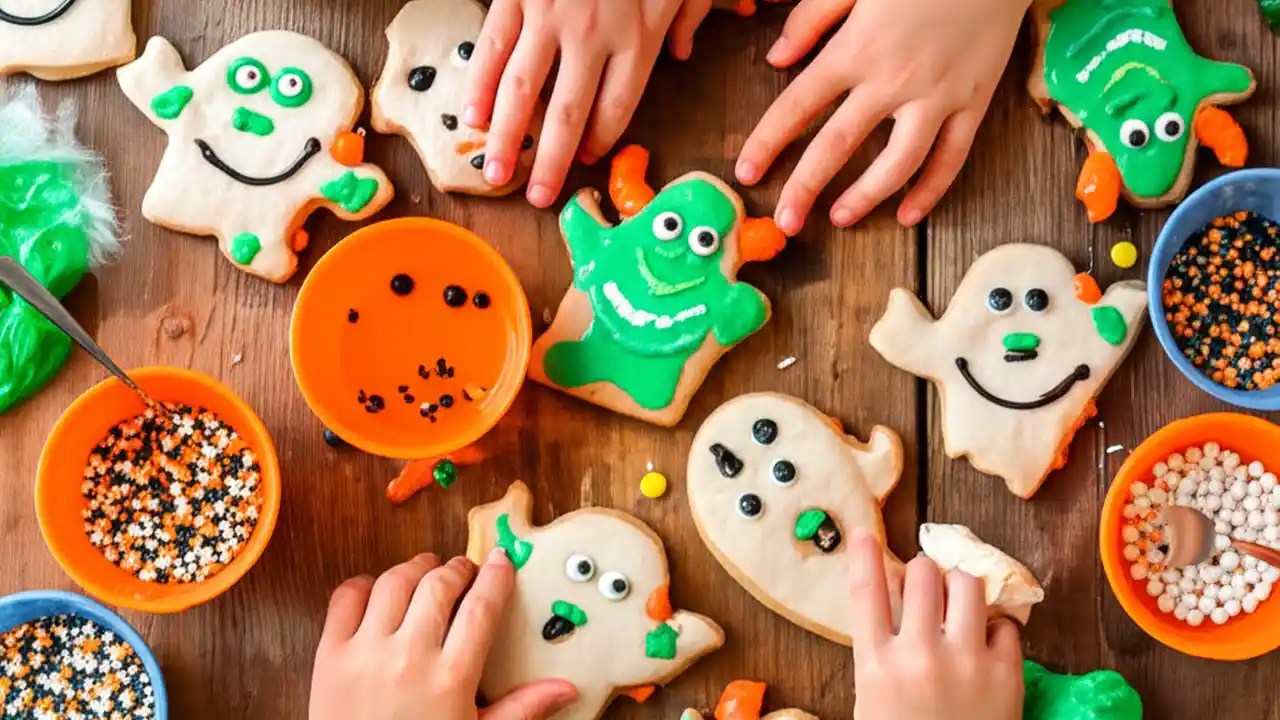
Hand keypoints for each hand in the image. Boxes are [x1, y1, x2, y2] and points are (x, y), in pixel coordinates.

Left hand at [309, 551, 577, 719]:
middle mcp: (408, 658)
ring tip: (426, 571)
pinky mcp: (329, 655)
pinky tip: (378, 590)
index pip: (482, 607)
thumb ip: (521, 709)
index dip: (496, 576)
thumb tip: (565, 689)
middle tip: (464, 569)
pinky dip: (363, 584)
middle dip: (457, 568)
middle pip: (439, 585)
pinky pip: (345, 598)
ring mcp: (365, 652)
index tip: (502, 561)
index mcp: (451, 679)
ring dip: (414, 568)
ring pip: (394, 582)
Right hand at [463, 0, 686, 207]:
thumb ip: (693, 13)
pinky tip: (471, 117)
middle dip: (552, 162)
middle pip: (569, 115)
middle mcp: (594, 35)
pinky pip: (494, 49)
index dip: (603, 139)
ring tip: (495, 175)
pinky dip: (479, 85)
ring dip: (506, 138)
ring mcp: (550, 17)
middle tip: (540, 197)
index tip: (589, 159)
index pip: (618, 106)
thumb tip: (689, 53)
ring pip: (522, 91)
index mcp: (640, 35)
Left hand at [736, 0, 1026, 233]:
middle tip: (787, 223)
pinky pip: (952, 157)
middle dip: (806, 188)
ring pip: (897, 163)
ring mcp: (937, 95)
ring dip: (866, 197)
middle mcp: (893, 80)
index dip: (767, 142)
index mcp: (856, 49)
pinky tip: (907, 214)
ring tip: (840, 218)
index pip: (798, 105)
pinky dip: (931, 190)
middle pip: (837, 146)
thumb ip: (812, 18)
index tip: (747, 172)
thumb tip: (776, 59)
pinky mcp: (974, 101)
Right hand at [848, 530, 1023, 719]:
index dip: (863, 557)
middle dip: (925, 572)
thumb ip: (881, 649)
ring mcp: (965, 664)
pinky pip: (1004, 624)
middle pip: (923, 576)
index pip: (866, 595)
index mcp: (876, 665)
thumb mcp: (874, 697)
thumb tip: (898, 594)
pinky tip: (986, 645)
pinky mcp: (1006, 675)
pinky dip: (995, 628)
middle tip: (929, 584)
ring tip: (959, 605)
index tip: (864, 531)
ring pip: (967, 585)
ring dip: (960, 588)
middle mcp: (919, 656)